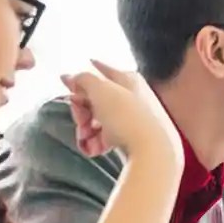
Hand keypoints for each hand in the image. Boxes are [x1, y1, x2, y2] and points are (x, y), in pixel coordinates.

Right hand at [60, 60, 177, 159]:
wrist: (153, 151)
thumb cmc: (128, 116)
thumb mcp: (100, 90)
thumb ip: (82, 79)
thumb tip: (70, 77)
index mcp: (127, 79)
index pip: (99, 71)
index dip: (81, 80)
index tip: (69, 89)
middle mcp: (131, 97)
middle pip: (95, 100)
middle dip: (81, 112)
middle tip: (81, 122)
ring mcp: (131, 118)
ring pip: (98, 120)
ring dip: (86, 130)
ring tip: (86, 139)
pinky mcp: (131, 138)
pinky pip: (107, 137)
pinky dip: (97, 143)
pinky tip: (94, 150)